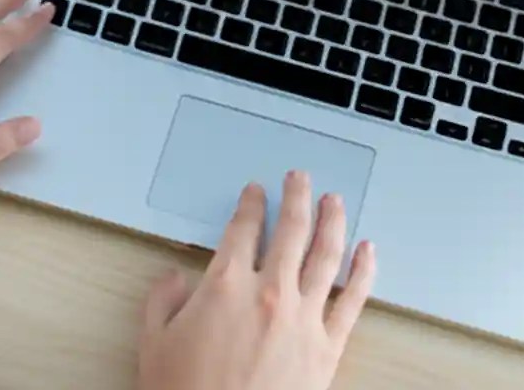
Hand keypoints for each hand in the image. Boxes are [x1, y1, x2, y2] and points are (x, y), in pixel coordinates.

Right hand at [138, 171, 376, 389]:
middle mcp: (270, 292)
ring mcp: (304, 317)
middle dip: (296, 197)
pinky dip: (364, 271)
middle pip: (290, 230)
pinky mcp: (328, 346)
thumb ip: (162, 302)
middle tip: (300, 178)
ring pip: (327, 255)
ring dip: (333, 221)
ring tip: (335, 200)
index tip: (255, 192)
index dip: (250, 205)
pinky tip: (368, 251)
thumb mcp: (154, 345)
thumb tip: (172, 276)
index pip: (242, 230)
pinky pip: (352, 299)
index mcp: (226, 286)